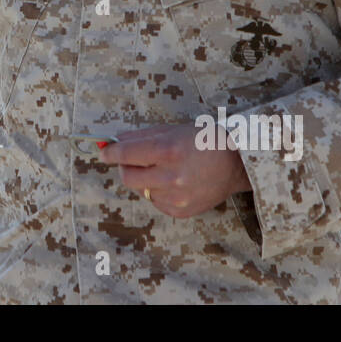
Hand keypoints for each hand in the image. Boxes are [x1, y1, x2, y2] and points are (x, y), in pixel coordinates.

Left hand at [99, 123, 249, 217]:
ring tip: (162, 169)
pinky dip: (158, 191)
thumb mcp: (172, 130)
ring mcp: (177, 197)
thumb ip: (140, 136)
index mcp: (169, 150)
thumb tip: (112, 141)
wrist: (236, 164)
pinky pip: (156, 202)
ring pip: (141, 190)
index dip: (110, 152)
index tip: (104, 151)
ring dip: (144, 179)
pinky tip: (174, 182)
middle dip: (125, 167)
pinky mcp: (181, 211)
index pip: (126, 154)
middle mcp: (172, 176)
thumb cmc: (203, 141)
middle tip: (133, 160)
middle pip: (128, 177)